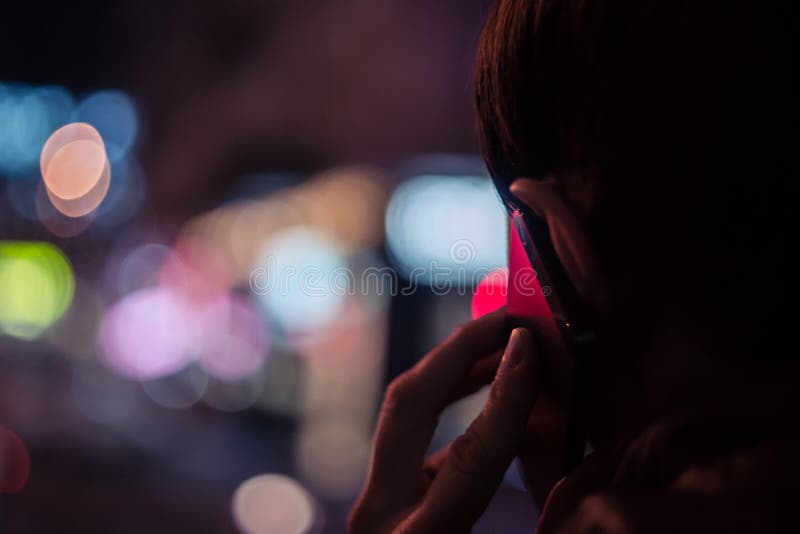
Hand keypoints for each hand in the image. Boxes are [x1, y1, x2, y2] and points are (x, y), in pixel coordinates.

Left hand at [348, 309, 539, 532]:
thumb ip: (540, 507)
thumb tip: (562, 433)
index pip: (469, 458)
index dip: (503, 396)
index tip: (528, 344)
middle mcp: (381, 515)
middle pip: (408, 404)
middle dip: (458, 351)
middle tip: (507, 319)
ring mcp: (376, 505)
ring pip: (407, 412)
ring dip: (458, 372)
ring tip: (506, 346)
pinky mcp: (385, 501)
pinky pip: (416, 438)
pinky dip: (453, 407)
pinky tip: (486, 390)